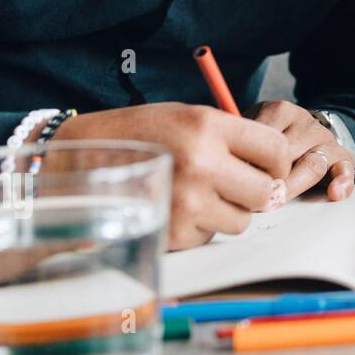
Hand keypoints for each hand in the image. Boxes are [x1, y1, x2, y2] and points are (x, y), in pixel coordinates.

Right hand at [53, 102, 290, 250]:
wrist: (77, 162)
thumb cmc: (139, 135)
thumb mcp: (187, 117)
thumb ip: (232, 139)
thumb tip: (275, 173)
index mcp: (207, 126)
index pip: (275, 149)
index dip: (277, 162)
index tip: (270, 168)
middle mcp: (201, 163)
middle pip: (266, 191)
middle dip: (258, 192)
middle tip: (241, 187)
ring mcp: (186, 201)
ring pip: (241, 220)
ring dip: (227, 212)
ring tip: (199, 195)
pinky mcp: (172, 231)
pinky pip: (209, 236)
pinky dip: (198, 227)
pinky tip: (175, 208)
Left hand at [245, 100, 354, 202]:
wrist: (302, 132)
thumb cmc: (267, 140)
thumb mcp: (250, 132)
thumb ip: (241, 145)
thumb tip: (230, 169)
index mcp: (280, 111)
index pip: (266, 136)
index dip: (250, 162)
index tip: (236, 180)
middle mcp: (306, 123)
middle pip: (288, 153)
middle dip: (270, 179)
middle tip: (252, 197)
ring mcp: (326, 138)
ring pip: (313, 164)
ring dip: (295, 186)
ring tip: (276, 201)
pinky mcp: (343, 155)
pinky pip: (345, 168)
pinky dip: (342, 182)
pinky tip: (335, 193)